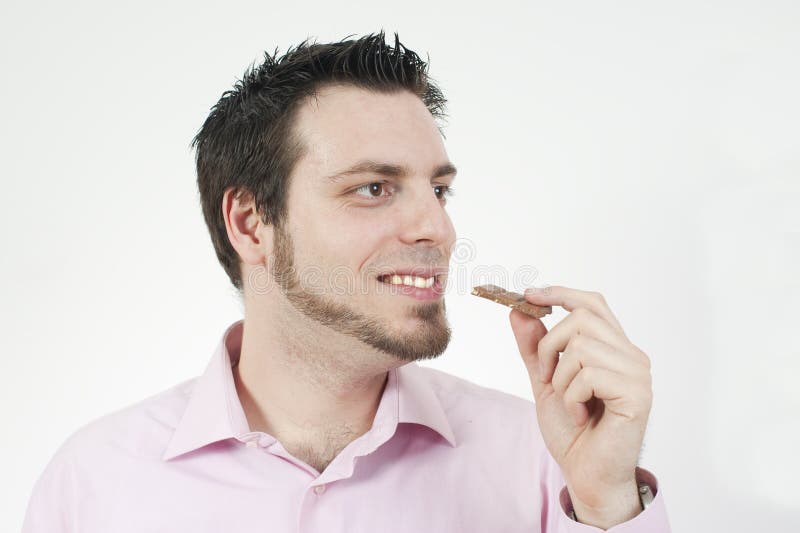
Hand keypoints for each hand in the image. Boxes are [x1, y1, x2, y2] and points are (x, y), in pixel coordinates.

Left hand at [508, 286, 651, 528]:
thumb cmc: (572, 430)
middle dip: (550, 346)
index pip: (593, 303)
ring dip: (561, 378)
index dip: (561, 293)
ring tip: (569, 403)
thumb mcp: (545, 380)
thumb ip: (535, 347)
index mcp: (614, 349)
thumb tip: (519, 310)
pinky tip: (580, 416)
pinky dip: (572, 397)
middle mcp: (632, 356)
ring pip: (582, 346)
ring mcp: (638, 374)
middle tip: (546, 378)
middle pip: (582, 318)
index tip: (529, 295)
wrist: (585, 474)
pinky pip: (589, 374)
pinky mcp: (637, 394)